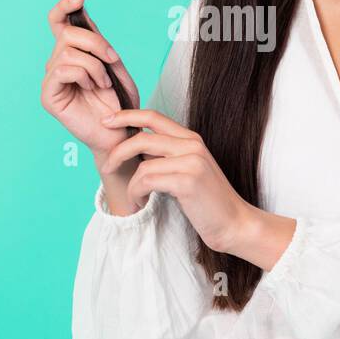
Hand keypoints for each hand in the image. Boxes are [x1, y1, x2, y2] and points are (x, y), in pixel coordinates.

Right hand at [40, 0, 139, 157]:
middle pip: (66, 33)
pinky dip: (84, 75)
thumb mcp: (114, 65)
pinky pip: (62, 70)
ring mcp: (52, 79)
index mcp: (73, 53)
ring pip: (67, 52)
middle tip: (112, 59)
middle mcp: (58, 63)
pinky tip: (93, 88)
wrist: (121, 133)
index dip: (64, 7)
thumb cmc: (119, 103)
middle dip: (95, 42)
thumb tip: (82, 13)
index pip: (58, 22)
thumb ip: (98, 41)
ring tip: (103, 83)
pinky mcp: (48, 95)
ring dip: (94, 65)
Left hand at [98, 108, 260, 255]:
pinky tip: (141, 203)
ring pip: (142, 164)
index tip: (106, 121)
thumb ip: (167, 155)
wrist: (234, 223)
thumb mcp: (188, 169)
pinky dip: (137, 193)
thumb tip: (135, 146)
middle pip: (141, 137)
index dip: (126, 115)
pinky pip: (147, 181)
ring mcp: (191, 162)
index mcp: (191, 138)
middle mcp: (192, 145)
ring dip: (130, 184)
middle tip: (106, 167)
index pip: (153, 116)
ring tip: (133, 198)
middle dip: (117, 152)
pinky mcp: (187, 181)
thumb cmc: (207, 201)